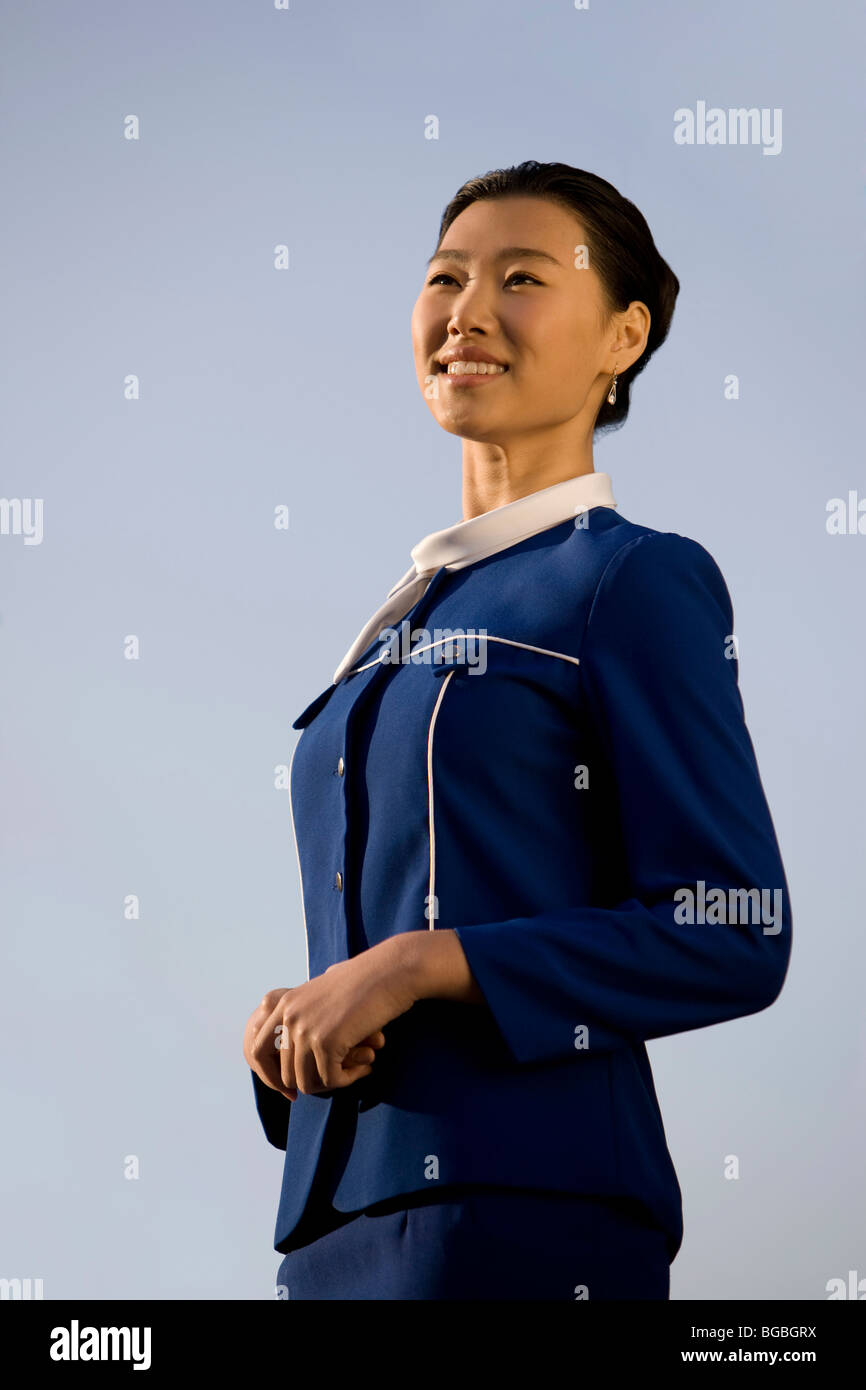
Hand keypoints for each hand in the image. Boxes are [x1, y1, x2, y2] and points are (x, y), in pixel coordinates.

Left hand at [244, 942, 416, 1098]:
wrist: (390, 972)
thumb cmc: (366, 980)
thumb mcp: (325, 989)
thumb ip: (307, 1010)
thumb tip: (301, 1040)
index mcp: (285, 1004)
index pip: (258, 1051)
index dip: (273, 1075)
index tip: (293, 1088)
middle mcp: (289, 1017)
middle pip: (285, 1073)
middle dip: (311, 1083)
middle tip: (338, 1078)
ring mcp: (304, 1029)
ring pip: (306, 1082)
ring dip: (332, 1082)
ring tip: (356, 1070)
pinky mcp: (325, 1042)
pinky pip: (331, 1080)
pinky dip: (349, 1079)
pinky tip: (366, 1066)